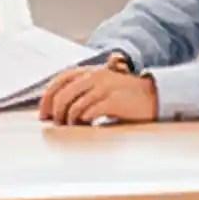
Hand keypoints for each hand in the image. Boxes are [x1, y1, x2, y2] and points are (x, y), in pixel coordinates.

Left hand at [38, 61, 157, 124]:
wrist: (154, 96)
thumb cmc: (125, 96)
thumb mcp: (102, 87)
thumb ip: (82, 91)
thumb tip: (56, 110)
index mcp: (90, 71)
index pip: (60, 80)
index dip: (47, 98)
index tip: (43, 115)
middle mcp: (96, 76)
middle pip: (63, 95)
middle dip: (56, 113)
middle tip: (58, 125)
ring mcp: (105, 88)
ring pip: (74, 106)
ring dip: (70, 121)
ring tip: (74, 128)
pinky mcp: (114, 101)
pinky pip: (90, 112)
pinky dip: (84, 121)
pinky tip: (88, 125)